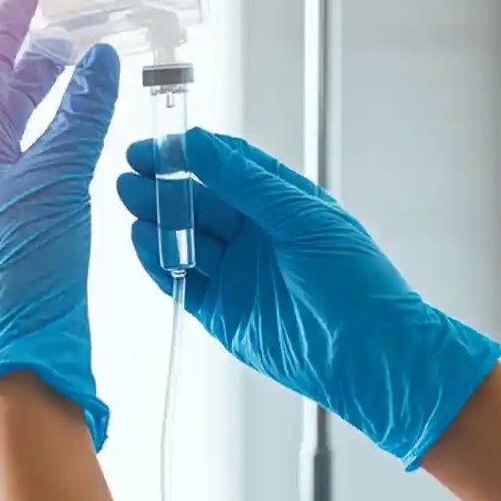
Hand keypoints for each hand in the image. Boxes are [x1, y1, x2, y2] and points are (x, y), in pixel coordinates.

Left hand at [0, 0, 120, 449]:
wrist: (27, 351)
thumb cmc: (25, 272)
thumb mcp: (55, 182)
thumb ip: (80, 118)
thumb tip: (99, 60)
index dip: (6, 20)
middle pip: (5, 94)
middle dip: (35, 52)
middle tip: (69, 16)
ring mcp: (3, 200)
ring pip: (28, 128)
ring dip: (55, 91)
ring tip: (86, 60)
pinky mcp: (30, 226)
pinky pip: (47, 160)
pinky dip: (70, 133)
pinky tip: (92, 129)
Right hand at [117, 128, 500, 467]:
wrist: (370, 357)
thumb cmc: (356, 282)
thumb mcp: (301, 218)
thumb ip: (245, 182)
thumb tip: (198, 143)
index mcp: (279, 203)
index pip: (224, 166)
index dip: (188, 154)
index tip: (154, 147)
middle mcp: (254, 234)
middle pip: (198, 201)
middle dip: (163, 188)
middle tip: (130, 176)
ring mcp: (236, 273)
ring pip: (185, 240)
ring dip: (158, 223)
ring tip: (132, 206)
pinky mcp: (222, 311)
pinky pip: (182, 282)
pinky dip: (160, 263)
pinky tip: (144, 244)